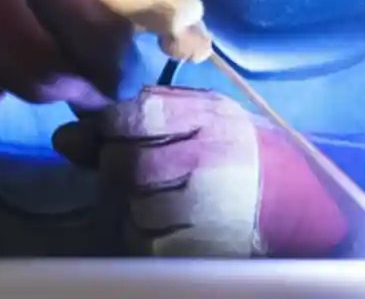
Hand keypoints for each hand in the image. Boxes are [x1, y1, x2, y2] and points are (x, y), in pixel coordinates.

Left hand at [53, 86, 348, 256]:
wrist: (298, 206)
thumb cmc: (242, 152)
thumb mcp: (205, 116)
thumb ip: (141, 116)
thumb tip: (67, 136)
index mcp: (210, 118)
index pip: (135, 115)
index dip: (112, 127)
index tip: (116, 134)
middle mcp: (207, 161)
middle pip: (123, 165)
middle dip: (118, 168)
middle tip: (141, 170)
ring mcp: (204, 209)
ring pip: (129, 207)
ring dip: (132, 205)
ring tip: (162, 197)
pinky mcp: (199, 249)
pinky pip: (143, 244)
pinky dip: (144, 236)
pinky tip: (168, 225)